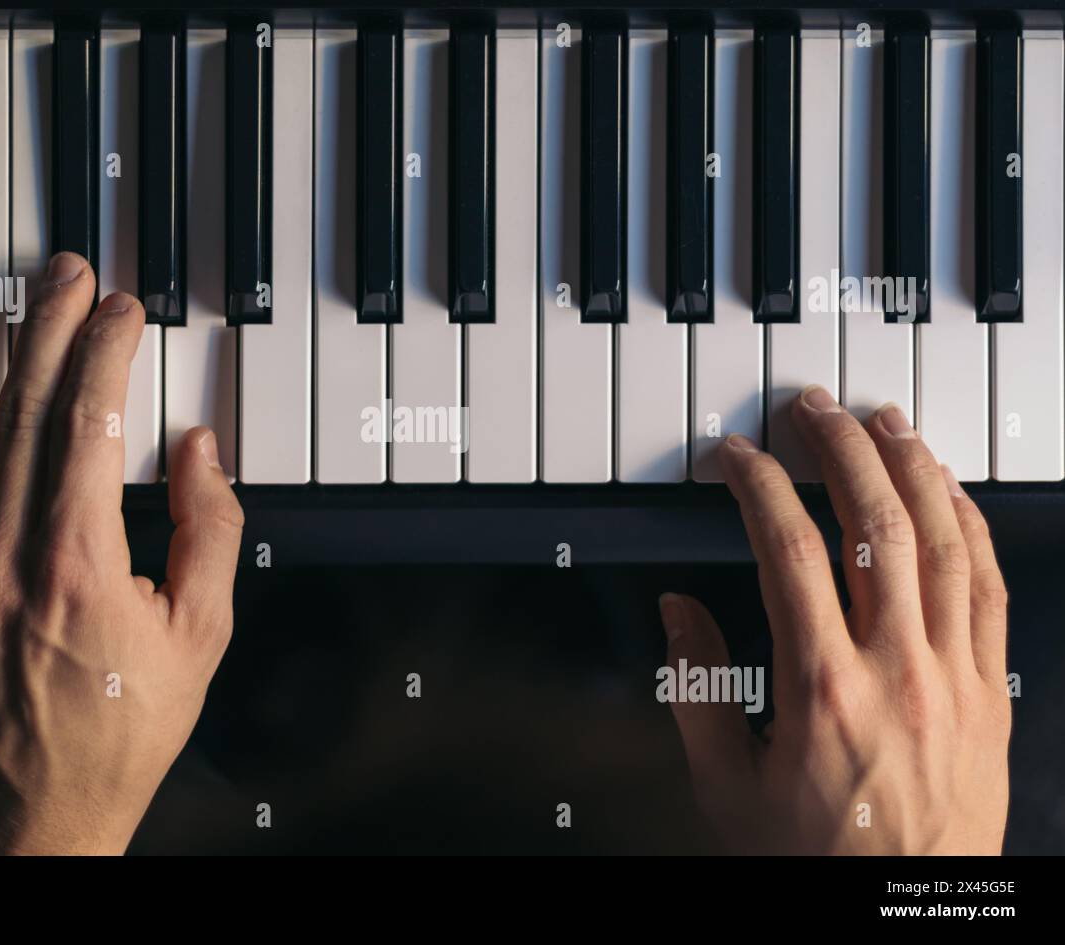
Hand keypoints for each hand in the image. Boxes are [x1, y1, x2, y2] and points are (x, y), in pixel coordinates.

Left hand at [0, 253, 243, 853]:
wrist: (42, 800)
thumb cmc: (125, 724)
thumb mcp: (204, 633)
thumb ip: (207, 531)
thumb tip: (197, 451)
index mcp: (79, 563)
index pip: (89, 423)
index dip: (106, 351)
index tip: (122, 311)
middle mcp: (2, 557)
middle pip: (15, 411)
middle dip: (42, 327)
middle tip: (61, 275)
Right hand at [660, 385, 1009, 853]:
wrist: (904, 913)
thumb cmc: (816, 859)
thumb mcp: (725, 786)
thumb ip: (695, 690)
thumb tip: (679, 614)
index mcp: (821, 690)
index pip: (788, 549)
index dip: (758, 485)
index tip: (736, 457)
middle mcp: (895, 671)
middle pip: (874, 525)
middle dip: (839, 450)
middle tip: (813, 409)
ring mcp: (953, 676)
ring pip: (943, 543)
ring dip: (913, 469)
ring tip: (885, 421)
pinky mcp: (989, 690)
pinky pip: (991, 586)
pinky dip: (971, 526)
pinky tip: (950, 492)